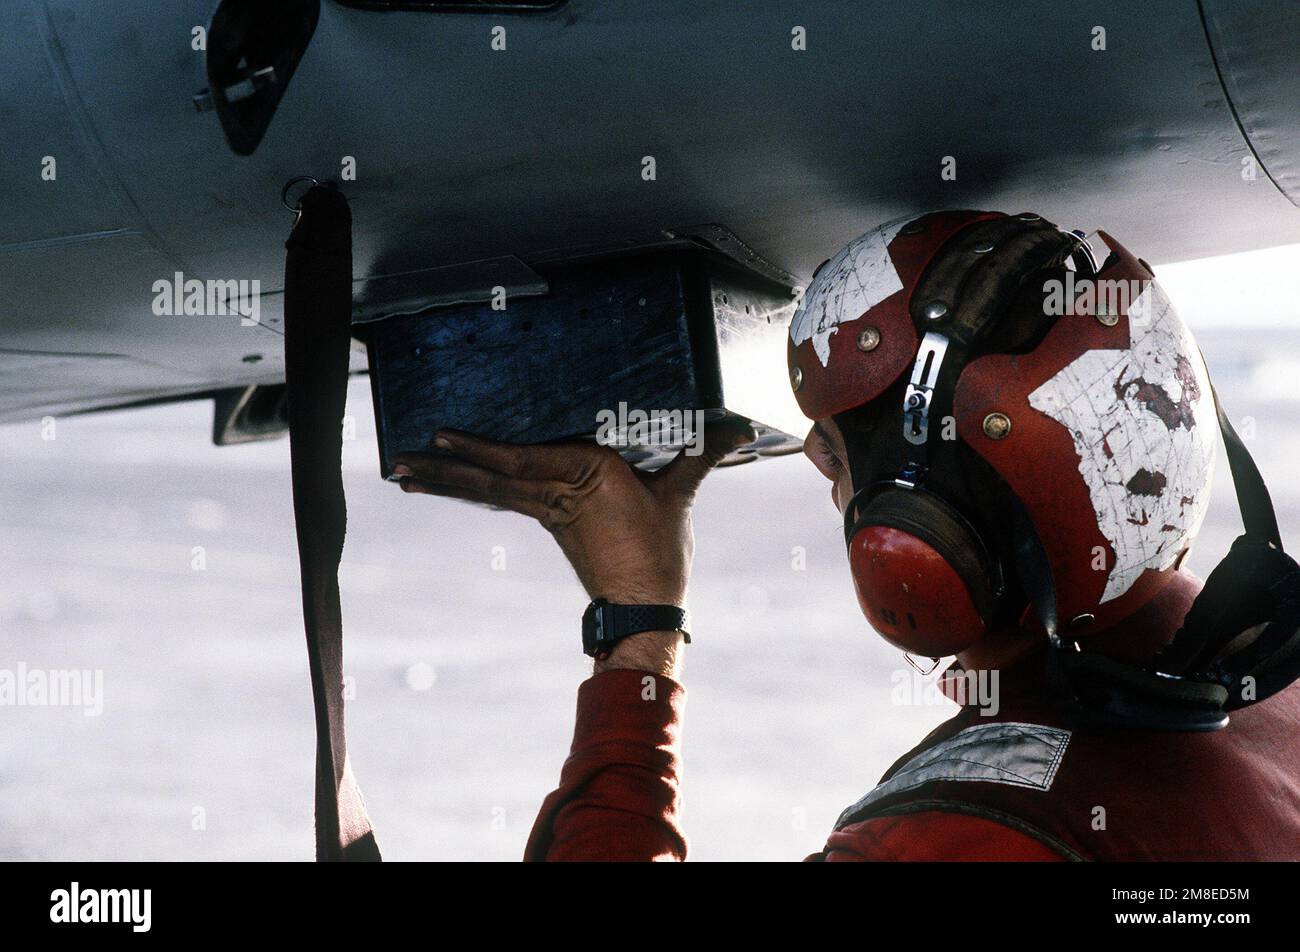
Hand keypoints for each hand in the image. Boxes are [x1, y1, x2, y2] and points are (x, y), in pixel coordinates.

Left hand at [392, 420, 753, 611]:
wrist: (646, 606)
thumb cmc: (660, 551)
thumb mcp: (678, 497)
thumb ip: (701, 455)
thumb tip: (739, 426)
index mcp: (586, 474)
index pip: (520, 458)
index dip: (476, 447)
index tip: (437, 434)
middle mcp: (558, 490)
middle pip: (490, 475)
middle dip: (441, 466)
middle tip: (395, 458)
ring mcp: (550, 509)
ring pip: (489, 488)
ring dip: (444, 479)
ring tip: (403, 472)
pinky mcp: (551, 523)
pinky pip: (503, 498)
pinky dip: (470, 488)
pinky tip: (445, 482)